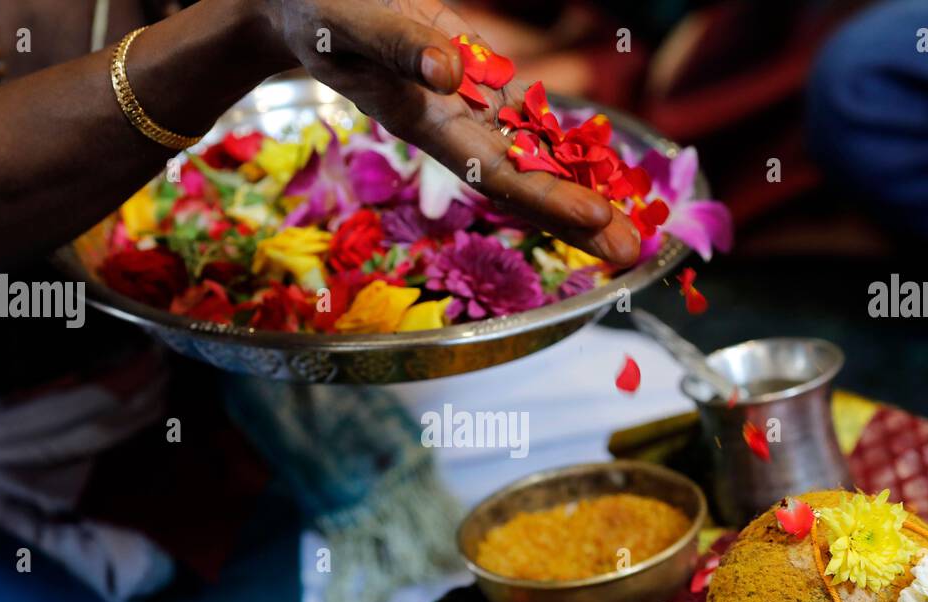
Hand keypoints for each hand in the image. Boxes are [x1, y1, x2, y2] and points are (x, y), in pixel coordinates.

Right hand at [259, 0, 640, 264]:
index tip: (594, 218)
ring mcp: (464, 108)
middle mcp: (450, 125)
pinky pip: (522, 121)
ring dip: (576, 189)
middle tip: (630, 251)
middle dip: (574, 216)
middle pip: (521, 180)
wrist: (298, 7)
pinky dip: (557, 145)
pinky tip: (593, 165)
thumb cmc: (316, 11)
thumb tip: (448, 72)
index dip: (543, 198)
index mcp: (421, 120)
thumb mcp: (347, 21)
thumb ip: (396, 45)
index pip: (491, 171)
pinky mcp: (472, 84)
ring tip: (625, 224)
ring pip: (529, 157)